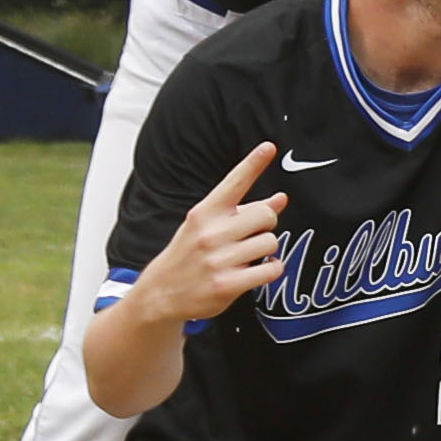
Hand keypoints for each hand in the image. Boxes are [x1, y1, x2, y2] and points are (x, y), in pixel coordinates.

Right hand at [141, 141, 288, 322]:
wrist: (160, 294)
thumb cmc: (188, 255)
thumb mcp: (207, 227)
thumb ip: (244, 212)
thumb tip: (280, 199)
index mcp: (205, 213)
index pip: (233, 183)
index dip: (253, 164)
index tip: (269, 146)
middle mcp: (210, 233)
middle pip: (266, 215)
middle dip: (266, 224)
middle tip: (251, 235)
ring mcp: (218, 259)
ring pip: (271, 242)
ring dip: (266, 251)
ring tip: (246, 257)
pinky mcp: (227, 284)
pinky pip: (272, 269)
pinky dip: (271, 270)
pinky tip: (256, 271)